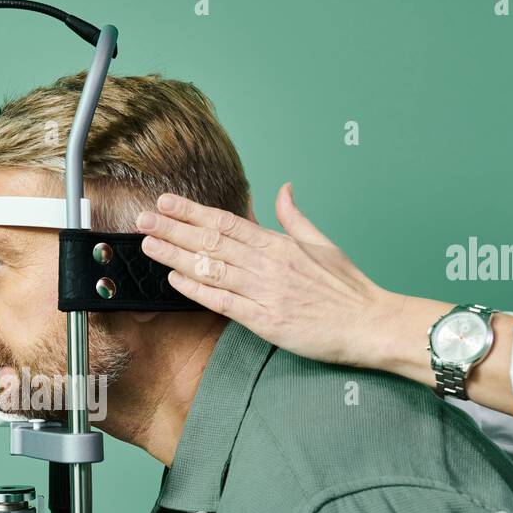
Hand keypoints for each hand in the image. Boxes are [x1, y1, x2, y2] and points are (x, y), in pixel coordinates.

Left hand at [135, 182, 415, 370]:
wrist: (369, 323)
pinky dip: (197, 290)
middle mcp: (268, 264)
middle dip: (173, 228)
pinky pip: (223, 302)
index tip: (167, 202)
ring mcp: (264, 291)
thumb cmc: (348, 288)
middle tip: (143, 218)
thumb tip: (284, 189)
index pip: (226, 221)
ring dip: (176, 255)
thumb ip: (295, 217)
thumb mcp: (323, 243)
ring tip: (148, 244)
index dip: (192, 211)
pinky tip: (174, 280)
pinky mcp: (264, 320)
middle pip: (211, 241)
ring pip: (211, 268)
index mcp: (279, 244)